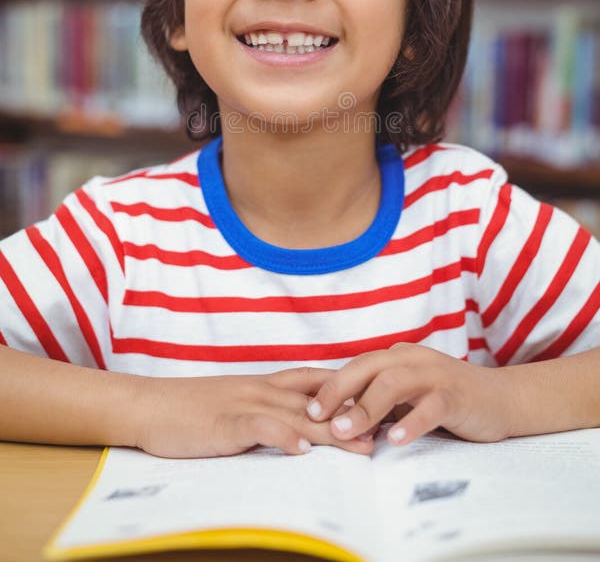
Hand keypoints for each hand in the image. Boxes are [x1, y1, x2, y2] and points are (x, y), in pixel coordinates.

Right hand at [132, 367, 374, 457]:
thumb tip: (295, 433)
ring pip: (297, 414)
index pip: (314, 383)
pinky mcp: (225, 422)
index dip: (347, 393)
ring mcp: (244, 404)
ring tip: (362, 446)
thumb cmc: (189, 411)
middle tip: (386, 432)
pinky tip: (302, 450)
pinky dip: (282, 436)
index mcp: (262, 386)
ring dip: (332, 431)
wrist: (148, 406)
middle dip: (353, 417)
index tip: (378, 406)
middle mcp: (260, 390)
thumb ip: (264, 416)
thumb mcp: (233, 408)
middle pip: (316, 402)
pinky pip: (259, 426)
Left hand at [306, 344, 512, 445]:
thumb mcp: (409, 398)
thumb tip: (338, 422)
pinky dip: (411, 422)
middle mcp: (412, 358)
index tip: (307, 408)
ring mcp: (435, 374)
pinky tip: (395, 440)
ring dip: (366, 407)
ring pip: (394, 383)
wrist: (503, 400)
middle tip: (316, 416)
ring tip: (344, 431)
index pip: (357, 366)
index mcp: (397, 357)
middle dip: (339, 391)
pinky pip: (431, 405)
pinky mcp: (456, 395)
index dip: (331, 385)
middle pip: (368, 368)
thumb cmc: (447, 401)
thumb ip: (380, 404)